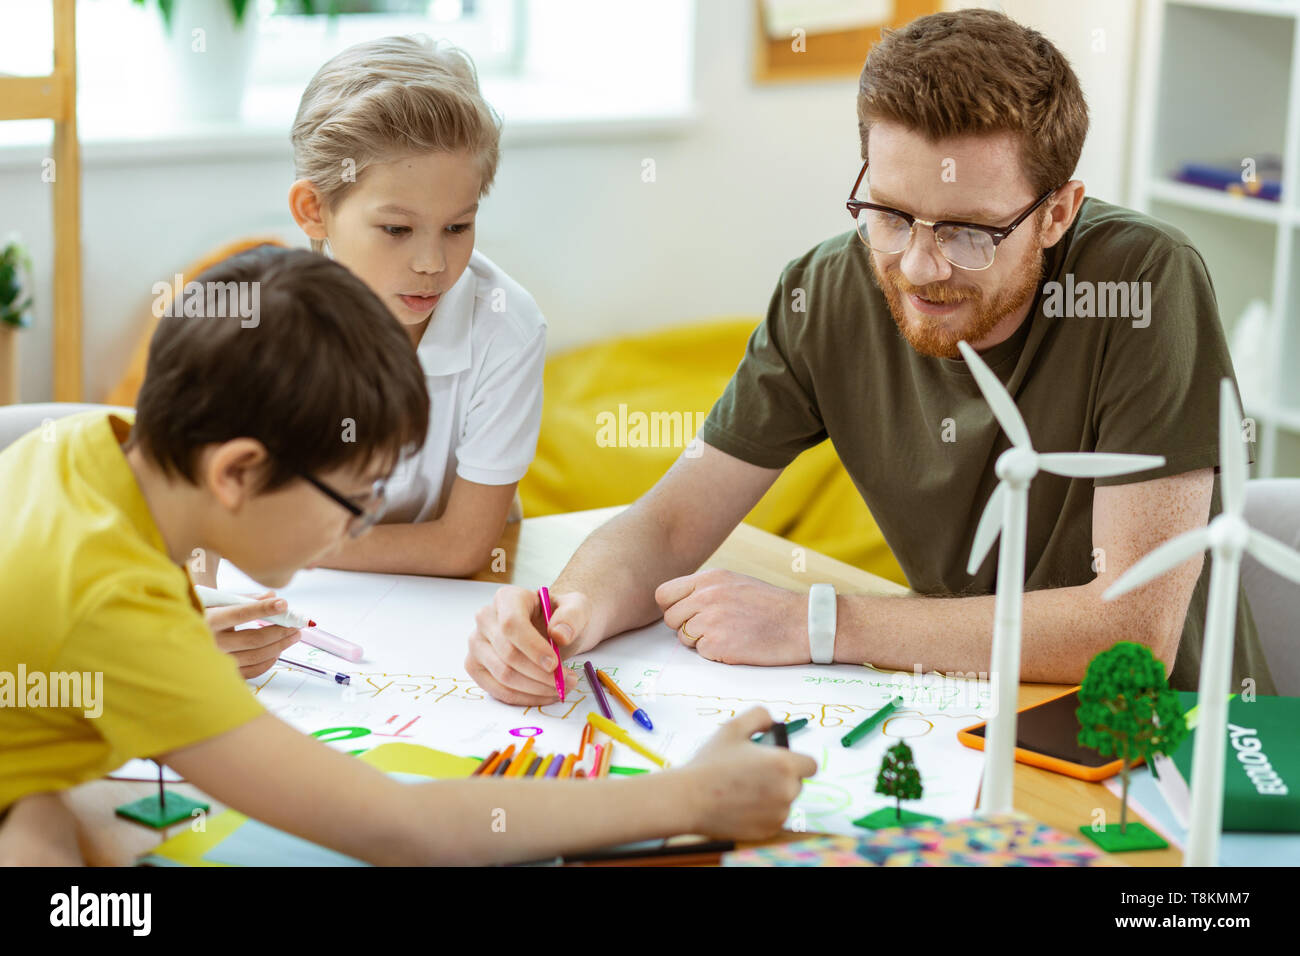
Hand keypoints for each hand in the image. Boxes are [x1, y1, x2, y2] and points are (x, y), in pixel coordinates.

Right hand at [205, 592, 302, 678]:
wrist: (180, 636)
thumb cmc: (204, 615)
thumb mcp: (218, 602)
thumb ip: (245, 598)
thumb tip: (272, 596)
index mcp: (208, 619)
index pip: (240, 613)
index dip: (263, 609)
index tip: (284, 604)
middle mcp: (210, 642)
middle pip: (253, 639)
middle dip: (279, 631)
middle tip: (296, 625)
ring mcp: (216, 661)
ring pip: (255, 656)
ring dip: (279, 646)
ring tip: (293, 636)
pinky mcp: (221, 674)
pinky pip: (251, 671)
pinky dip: (268, 661)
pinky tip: (277, 651)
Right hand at [465, 585, 585, 704]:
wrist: (554, 630)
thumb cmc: (562, 617)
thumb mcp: (577, 608)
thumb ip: (572, 616)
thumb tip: (559, 634)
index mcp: (507, 598)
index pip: (511, 623)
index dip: (532, 647)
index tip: (554, 664)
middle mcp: (485, 619)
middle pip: (508, 654)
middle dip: (540, 674)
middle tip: (568, 680)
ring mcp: (477, 644)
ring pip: (503, 675)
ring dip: (535, 688)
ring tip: (562, 687)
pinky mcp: (476, 667)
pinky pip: (498, 690)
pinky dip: (525, 698)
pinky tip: (545, 694)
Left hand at [656, 569, 809, 664]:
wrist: (802, 624)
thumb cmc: (771, 605)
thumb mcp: (735, 582)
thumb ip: (705, 589)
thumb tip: (681, 603)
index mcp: (709, 578)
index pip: (664, 594)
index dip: (672, 607)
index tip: (685, 614)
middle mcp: (706, 596)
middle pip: (671, 618)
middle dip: (685, 626)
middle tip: (711, 628)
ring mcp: (710, 621)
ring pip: (684, 637)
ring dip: (701, 641)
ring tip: (729, 635)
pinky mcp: (718, 644)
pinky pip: (701, 653)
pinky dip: (715, 654)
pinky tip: (736, 645)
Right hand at [681, 707, 817, 839]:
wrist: (689, 799)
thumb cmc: (710, 763)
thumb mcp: (733, 727)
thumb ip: (759, 716)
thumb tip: (772, 721)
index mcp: (784, 764)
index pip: (810, 765)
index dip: (796, 761)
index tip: (781, 761)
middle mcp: (787, 791)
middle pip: (797, 783)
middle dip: (781, 777)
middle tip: (754, 773)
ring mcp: (779, 814)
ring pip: (785, 801)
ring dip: (772, 795)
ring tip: (744, 789)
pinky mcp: (768, 831)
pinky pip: (774, 818)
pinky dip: (763, 813)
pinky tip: (741, 804)